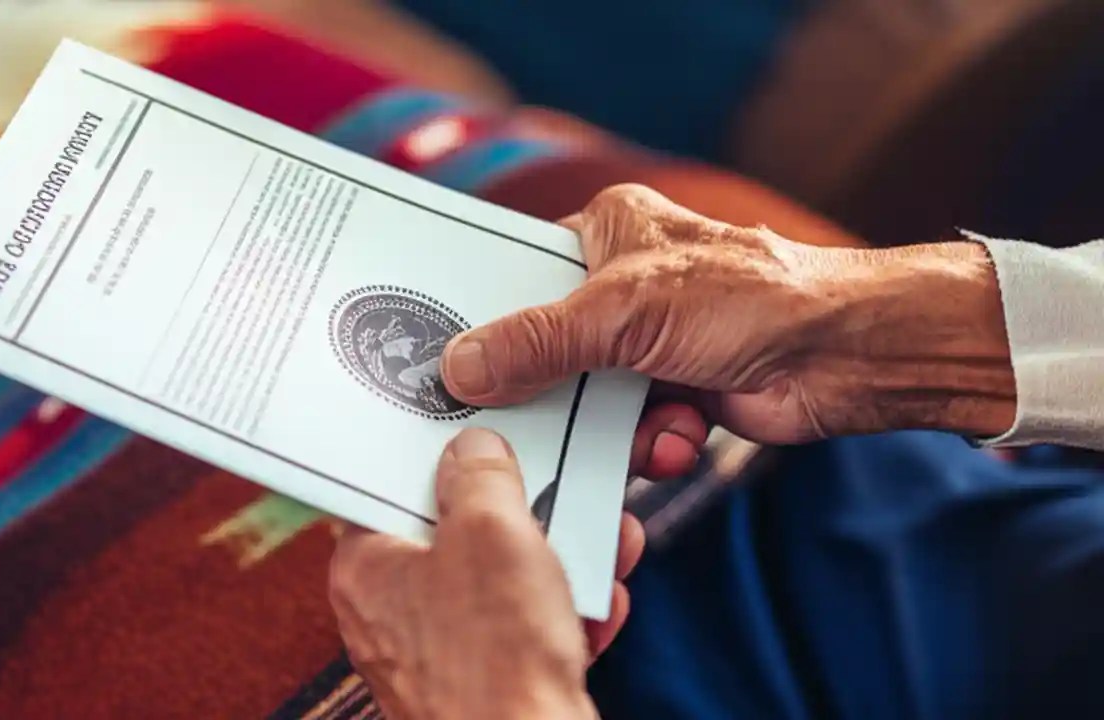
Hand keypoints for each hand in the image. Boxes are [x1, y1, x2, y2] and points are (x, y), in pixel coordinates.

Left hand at [329, 428, 646, 719]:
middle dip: (524, 512)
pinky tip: (602, 604)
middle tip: (558, 493)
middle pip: (456, 532)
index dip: (440, 460)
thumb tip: (474, 447)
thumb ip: (480, 473)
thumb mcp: (491, 531)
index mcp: (366, 568)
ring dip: (559, 559)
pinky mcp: (484, 684)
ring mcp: (438, 653)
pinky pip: (524, 630)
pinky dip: (564, 614)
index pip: (389, 489)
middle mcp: (392, 612)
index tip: (482, 441)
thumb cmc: (494, 660)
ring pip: (500, 581)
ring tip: (605, 541)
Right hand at [442, 184, 1015, 446]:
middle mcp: (622, 284)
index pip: (520, 270)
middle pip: (544, 342)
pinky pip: (625, 430)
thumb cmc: (749, 298)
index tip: (452, 356)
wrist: (842, 356)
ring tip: (647, 420)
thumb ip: (536, 341)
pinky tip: (679, 433)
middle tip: (521, 414)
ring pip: (583, 396)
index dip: (489, 314)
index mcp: (605, 230)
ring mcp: (646, 341)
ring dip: (613, 423)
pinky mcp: (671, 391)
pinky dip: (651, 441)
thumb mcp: (624, 312)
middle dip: (550, 386)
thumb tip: (459, 367)